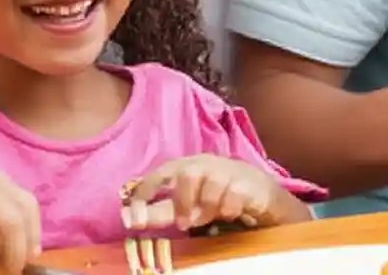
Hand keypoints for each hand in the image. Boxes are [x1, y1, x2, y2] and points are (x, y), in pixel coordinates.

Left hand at [122, 155, 307, 230]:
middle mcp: (206, 164)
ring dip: (206, 208)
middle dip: (183, 202)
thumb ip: (161, 210)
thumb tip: (128, 217)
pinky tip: (230, 213)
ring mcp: (228, 171)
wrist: (258, 192)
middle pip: (187, 174)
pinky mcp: (248, 183)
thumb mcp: (187, 204)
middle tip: (183, 224)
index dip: (145, 193)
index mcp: (186, 166)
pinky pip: (234, 196)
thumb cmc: (217, 195)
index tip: (133, 217)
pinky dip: (228, 209)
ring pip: (211, 186)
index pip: (161, 173)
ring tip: (207, 220)